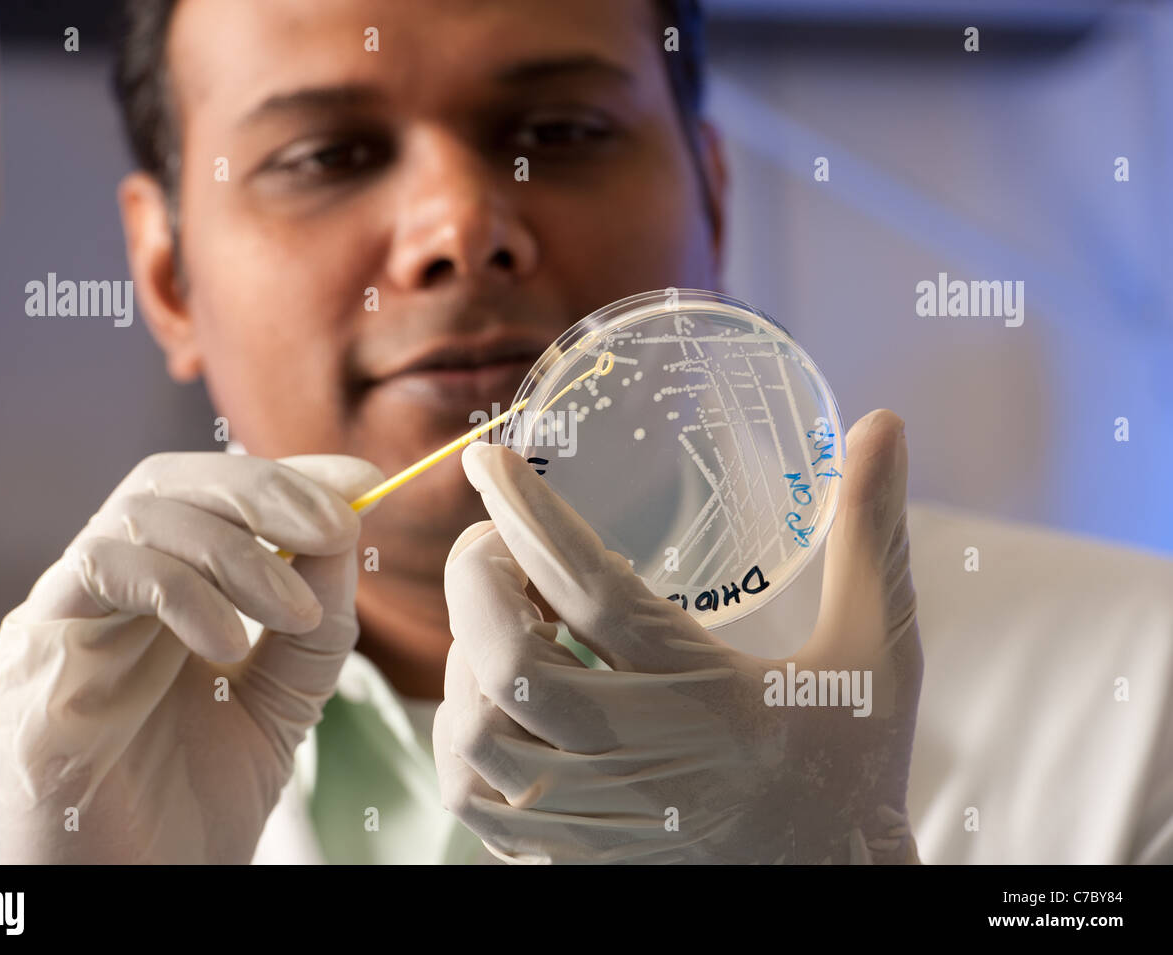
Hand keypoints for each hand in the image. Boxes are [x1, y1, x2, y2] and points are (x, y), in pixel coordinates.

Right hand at [0, 452, 383, 862]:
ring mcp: (62, 616)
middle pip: (171, 483)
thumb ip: (315, 616)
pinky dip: (178, 588)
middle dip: (264, 491)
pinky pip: (98, 571)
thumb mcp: (283, 695)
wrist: (139, 895)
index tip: (363, 486)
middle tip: (335, 525)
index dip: (287, 477)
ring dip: (235, 548)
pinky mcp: (33, 656)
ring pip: (138, 515)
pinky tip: (229, 643)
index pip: (212, 494)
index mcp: (158, 591)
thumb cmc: (193, 806)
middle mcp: (103, 591)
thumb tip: (347, 521)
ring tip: (293, 613)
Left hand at [435, 409, 920, 863]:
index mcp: (704, 694)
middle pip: (508, 660)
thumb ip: (869, 537)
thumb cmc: (852, 767)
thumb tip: (880, 427)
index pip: (589, 587)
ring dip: (466, 658)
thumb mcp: (877, 652)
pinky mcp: (568, 852)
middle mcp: (636, 755)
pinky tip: (497, 699)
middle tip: (495, 543)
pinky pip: (473, 798)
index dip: (529, 513)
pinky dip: (465, 734)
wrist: (834, 884)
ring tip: (503, 621)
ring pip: (475, 734)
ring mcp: (593, 813)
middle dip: (477, 581)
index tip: (488, 461)